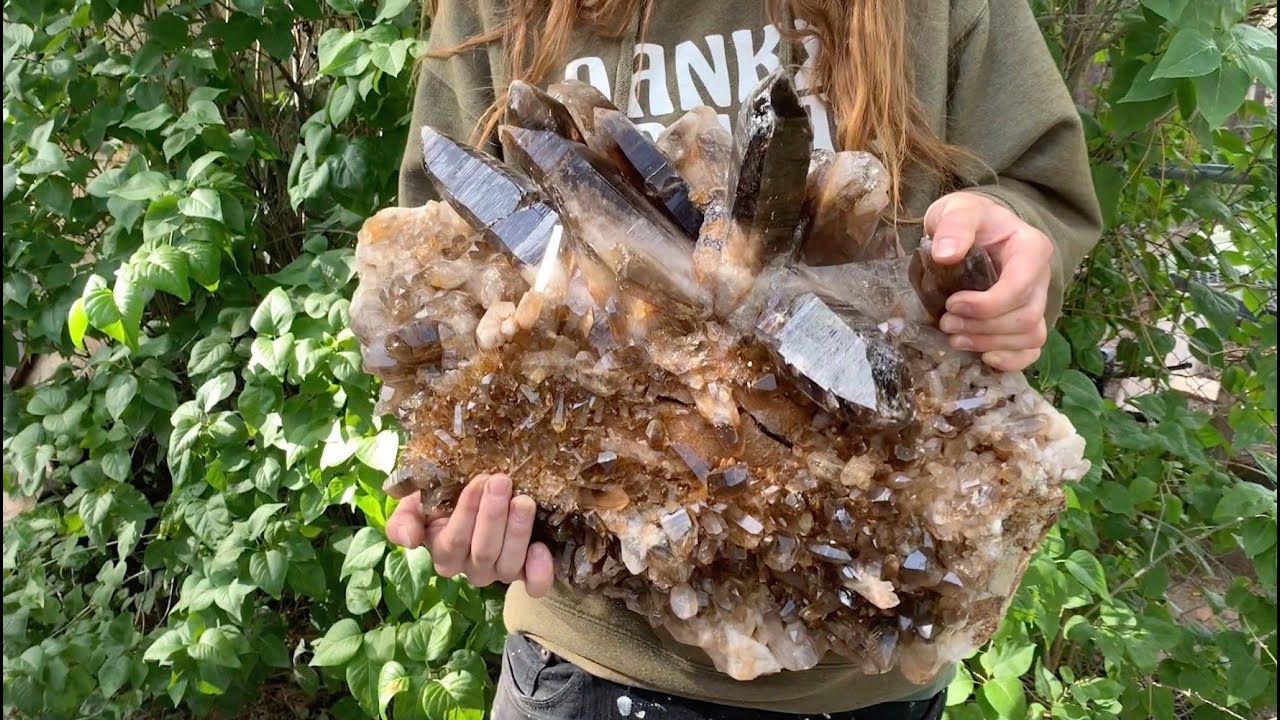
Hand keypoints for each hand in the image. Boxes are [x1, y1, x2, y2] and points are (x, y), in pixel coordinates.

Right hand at [385, 473, 554, 597]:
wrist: (471, 494)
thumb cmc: (442, 498)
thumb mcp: (415, 503)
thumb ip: (404, 520)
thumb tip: (410, 541)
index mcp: (444, 554)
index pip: (453, 542)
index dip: (466, 513)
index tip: (479, 480)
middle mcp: (471, 568)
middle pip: (483, 552)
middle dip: (493, 516)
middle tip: (501, 482)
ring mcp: (499, 570)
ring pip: (508, 565)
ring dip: (517, 532)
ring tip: (523, 501)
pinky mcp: (526, 570)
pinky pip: (532, 583)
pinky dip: (539, 572)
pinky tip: (541, 548)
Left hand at [924, 192, 1053, 371]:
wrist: (974, 229)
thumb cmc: (968, 219)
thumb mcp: (958, 210)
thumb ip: (954, 226)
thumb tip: (945, 255)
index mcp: (1032, 249)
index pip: (1020, 288)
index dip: (985, 305)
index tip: (952, 304)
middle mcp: (1042, 278)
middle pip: (1025, 318)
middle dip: (982, 328)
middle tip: (946, 323)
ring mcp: (1037, 301)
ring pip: (1029, 337)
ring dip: (989, 344)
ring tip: (955, 337)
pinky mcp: (1027, 321)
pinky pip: (1032, 350)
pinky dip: (1011, 360)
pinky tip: (984, 357)